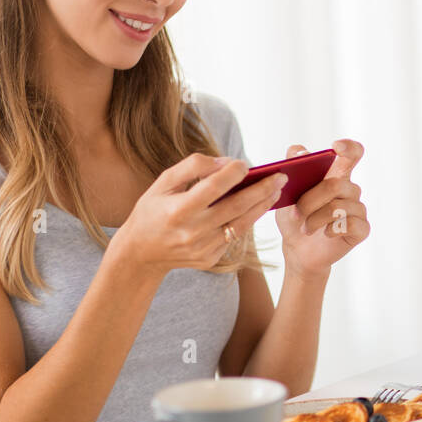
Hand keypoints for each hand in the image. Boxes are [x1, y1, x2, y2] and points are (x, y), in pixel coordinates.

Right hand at [117, 153, 287, 274]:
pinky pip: (234, 237)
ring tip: (276, 190)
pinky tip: (257, 207)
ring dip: (262, 206)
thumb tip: (225, 162)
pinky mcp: (209, 259)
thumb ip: (192, 167)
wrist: (140, 253)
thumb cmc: (152, 211)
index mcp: (178, 210)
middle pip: (236, 207)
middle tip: (281, 176)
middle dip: (262, 189)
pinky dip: (246, 221)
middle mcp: (192, 232)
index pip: (214, 187)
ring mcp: (202, 248)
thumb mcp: (163, 183)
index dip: (233, 173)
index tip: (245, 163)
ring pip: (241, 224)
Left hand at [274, 140, 368, 277]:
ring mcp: (358, 209)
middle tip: (296, 213)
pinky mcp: (362, 229)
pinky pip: (350, 224)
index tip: (335, 146)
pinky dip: (332, 229)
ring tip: (305, 228)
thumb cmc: (294, 217)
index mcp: (337, 174)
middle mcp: (351, 189)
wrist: (297, 249)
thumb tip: (301, 151)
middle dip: (310, 200)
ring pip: (338, 206)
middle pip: (336, 184)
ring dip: (315, 218)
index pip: (352, 153)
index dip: (348, 147)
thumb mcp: (285, 192)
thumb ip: (293, 168)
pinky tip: (325, 234)